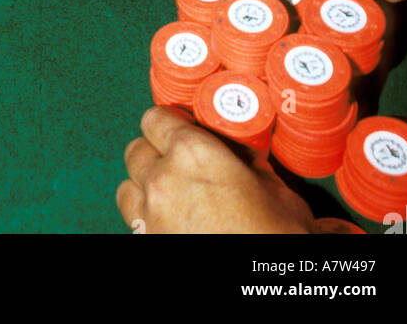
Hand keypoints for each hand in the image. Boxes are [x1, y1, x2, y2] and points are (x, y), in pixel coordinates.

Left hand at [116, 106, 314, 233]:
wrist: (264, 288)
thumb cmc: (275, 240)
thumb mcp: (278, 193)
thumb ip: (250, 165)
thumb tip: (241, 156)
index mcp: (193, 154)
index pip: (156, 118)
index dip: (169, 122)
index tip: (182, 129)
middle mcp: (162, 179)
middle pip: (137, 149)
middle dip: (155, 152)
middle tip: (180, 164)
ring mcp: (149, 216)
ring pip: (128, 185)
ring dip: (144, 185)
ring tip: (171, 195)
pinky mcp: (146, 241)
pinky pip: (133, 220)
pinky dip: (145, 216)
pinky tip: (170, 221)